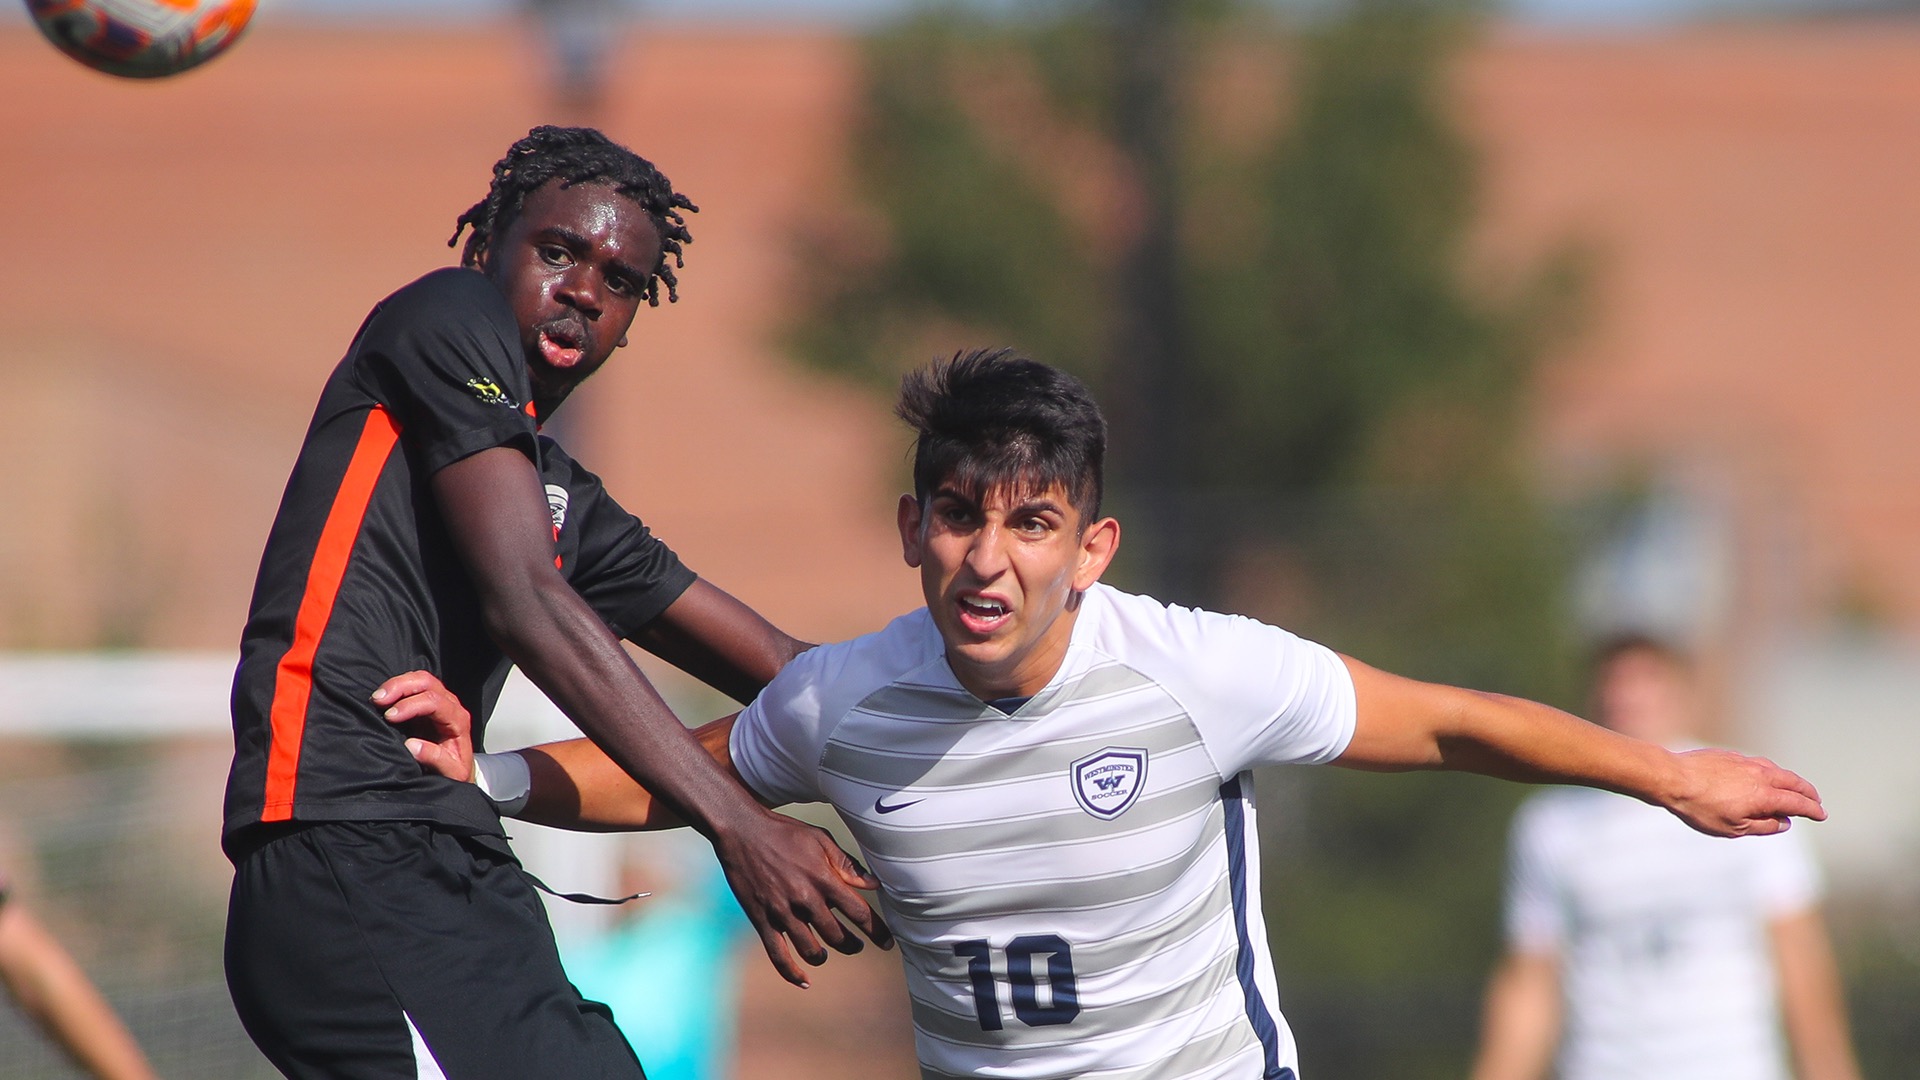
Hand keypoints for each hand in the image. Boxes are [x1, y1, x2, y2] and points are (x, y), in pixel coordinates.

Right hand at [373, 671, 474, 782]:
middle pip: (427, 683)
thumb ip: (435, 759)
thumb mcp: (451, 771)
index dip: (410, 706)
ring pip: (419, 679)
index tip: (390, 717)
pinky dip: (396, 687)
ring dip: (396, 684)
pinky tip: (383, 697)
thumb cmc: (455, 769)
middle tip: (379, 699)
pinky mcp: (426, 701)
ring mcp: (439, 700)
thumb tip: (412, 745)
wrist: (458, 769)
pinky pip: (413, 685)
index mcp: (458, 720)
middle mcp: (450, 705)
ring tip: (377, 697)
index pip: (435, 702)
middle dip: (400, 687)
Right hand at [710, 810, 893, 987]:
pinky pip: (778, 955)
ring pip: (811, 950)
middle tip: (857, 945)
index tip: (888, 942)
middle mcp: (805, 899)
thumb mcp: (820, 839)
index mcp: (824, 879)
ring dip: (823, 957)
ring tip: (827, 952)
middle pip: (837, 937)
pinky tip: (804, 981)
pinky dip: (792, 973)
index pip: (859, 913)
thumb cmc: (785, 832)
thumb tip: (874, 884)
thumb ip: (847, 864)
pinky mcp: (762, 920)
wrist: (741, 831)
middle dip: (852, 945)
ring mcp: (782, 912)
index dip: (877, 931)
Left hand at [1666, 748, 1825, 836]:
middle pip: (1793, 782)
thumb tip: (1783, 823)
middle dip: (1808, 793)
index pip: (1797, 803)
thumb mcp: (1733, 828)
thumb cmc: (1700, 807)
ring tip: (1795, 789)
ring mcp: (1745, 762)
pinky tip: (1766, 777)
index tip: (1821, 815)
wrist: (1672, 777)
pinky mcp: (1731, 755)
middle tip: (1816, 801)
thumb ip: (1762, 826)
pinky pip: (1759, 763)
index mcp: (1764, 795)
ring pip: (1777, 770)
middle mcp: (1760, 775)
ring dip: (1791, 781)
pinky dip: (1771, 772)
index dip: (1812, 810)